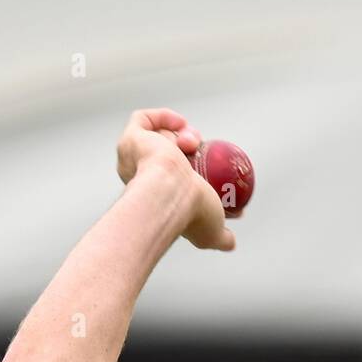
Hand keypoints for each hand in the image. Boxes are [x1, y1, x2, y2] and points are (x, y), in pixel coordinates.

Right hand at [116, 107, 237, 251]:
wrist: (170, 194)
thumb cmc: (191, 214)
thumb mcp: (213, 232)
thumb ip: (222, 238)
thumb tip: (231, 243)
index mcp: (160, 199)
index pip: (181, 179)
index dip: (201, 172)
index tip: (220, 172)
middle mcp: (144, 179)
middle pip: (173, 156)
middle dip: (195, 152)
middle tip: (210, 153)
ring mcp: (135, 160)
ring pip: (161, 139)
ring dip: (185, 136)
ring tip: (194, 144)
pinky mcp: (131, 140)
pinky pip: (142, 120)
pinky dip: (163, 118)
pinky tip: (181, 124)